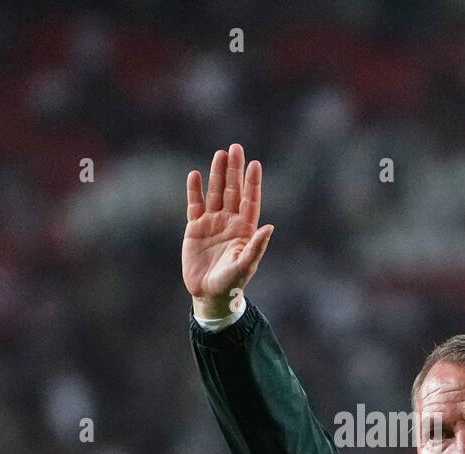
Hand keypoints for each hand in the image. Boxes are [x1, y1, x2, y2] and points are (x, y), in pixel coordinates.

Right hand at [183, 143, 274, 319]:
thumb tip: (270, 227)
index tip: (254, 164)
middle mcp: (230, 222)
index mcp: (245, 229)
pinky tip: (195, 175)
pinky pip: (195, 205)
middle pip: (232, 190)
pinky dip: (194, 191)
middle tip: (235, 148)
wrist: (210, 294)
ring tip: (219, 154)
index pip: (250, 200)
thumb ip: (256, 247)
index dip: (252, 182)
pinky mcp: (195, 228)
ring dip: (216, 174)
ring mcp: (212, 223)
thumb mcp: (245, 266)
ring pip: (215, 193)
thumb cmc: (231, 283)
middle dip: (234, 170)